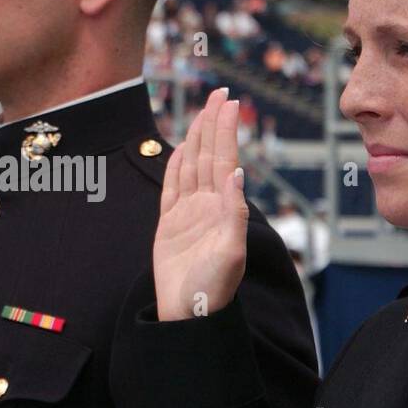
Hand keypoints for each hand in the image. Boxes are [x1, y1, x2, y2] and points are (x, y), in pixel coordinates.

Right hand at [154, 88, 248, 320]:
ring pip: (192, 166)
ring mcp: (188, 213)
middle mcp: (207, 205)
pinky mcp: (169, 225)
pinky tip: (180, 150)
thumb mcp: (231, 253)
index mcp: (223, 208)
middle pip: (209, 155)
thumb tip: (238, 174)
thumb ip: (234, 213)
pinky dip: (175, 166)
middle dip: (214, 124)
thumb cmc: (212, 290)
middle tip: (219, 93)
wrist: (188, 314)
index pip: (224, 159)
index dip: (225, 130)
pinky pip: (171, 187)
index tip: (229, 102)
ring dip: (198, 139)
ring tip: (203, 113)